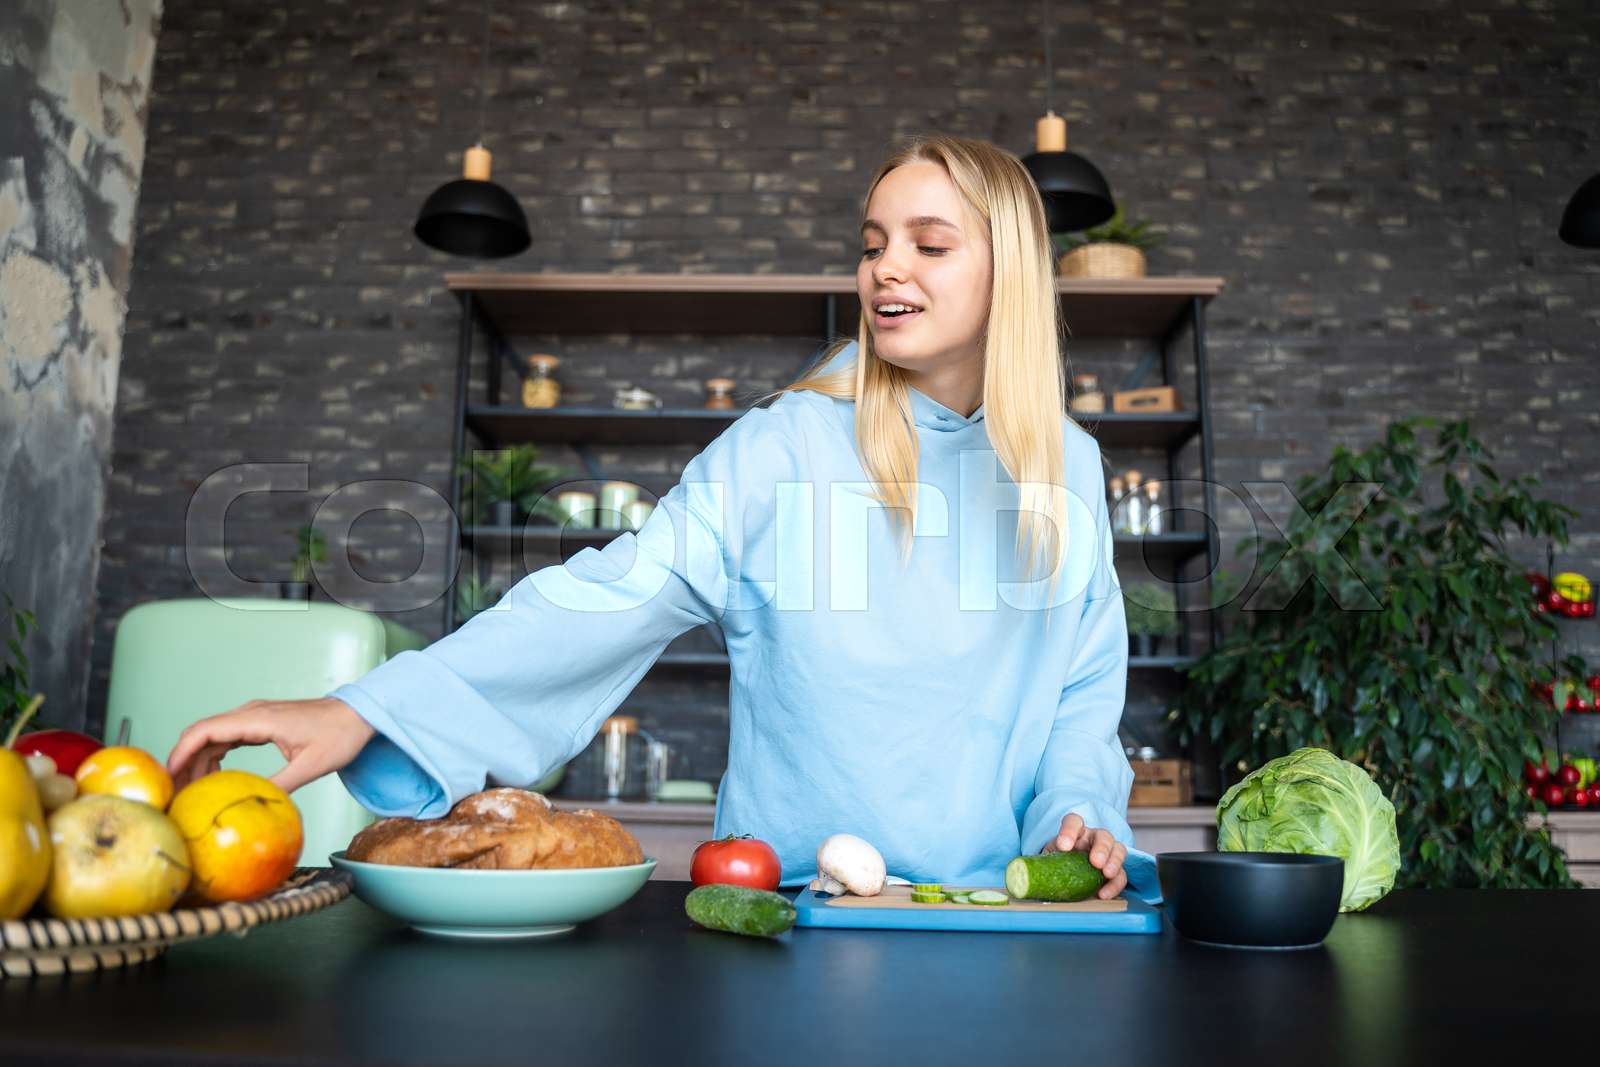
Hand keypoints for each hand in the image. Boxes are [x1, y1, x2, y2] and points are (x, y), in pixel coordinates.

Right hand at [166, 698, 376, 793]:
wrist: (360, 715)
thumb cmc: (340, 736)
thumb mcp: (311, 766)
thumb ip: (280, 785)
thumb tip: (252, 807)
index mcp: (259, 719)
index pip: (206, 730)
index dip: (181, 752)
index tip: (167, 776)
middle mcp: (252, 713)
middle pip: (202, 734)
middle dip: (183, 762)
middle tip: (173, 794)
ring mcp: (255, 716)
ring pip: (213, 737)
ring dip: (198, 762)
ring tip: (189, 792)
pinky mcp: (261, 723)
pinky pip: (228, 738)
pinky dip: (214, 757)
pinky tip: (214, 780)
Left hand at [1043, 813, 1127, 899]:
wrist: (1066, 878)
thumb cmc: (1057, 864)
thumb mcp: (1048, 862)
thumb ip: (1040, 866)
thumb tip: (1022, 876)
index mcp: (1075, 832)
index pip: (1073, 822)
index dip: (1069, 831)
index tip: (1063, 846)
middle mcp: (1093, 839)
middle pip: (1102, 835)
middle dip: (1101, 847)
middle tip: (1095, 861)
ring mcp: (1107, 854)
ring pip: (1118, 850)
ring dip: (1114, 861)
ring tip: (1106, 874)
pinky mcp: (1115, 872)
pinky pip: (1121, 875)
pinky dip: (1115, 885)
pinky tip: (1104, 894)